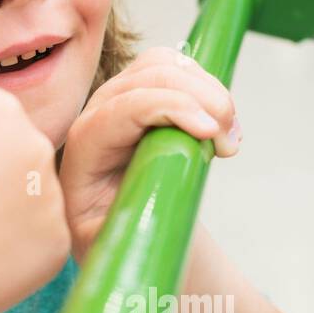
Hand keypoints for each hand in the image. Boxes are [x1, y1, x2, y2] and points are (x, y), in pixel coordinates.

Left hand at [58, 47, 240, 262]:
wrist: (127, 232)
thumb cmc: (118, 242)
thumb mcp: (112, 248)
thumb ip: (116, 232)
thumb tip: (133, 220)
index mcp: (82, 153)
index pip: (119, 112)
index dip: (168, 110)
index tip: (212, 134)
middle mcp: (95, 115)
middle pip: (146, 77)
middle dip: (198, 97)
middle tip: (230, 144)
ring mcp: (118, 98)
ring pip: (163, 64)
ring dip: (208, 89)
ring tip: (230, 138)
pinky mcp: (142, 92)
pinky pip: (175, 67)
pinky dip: (208, 86)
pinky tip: (223, 124)